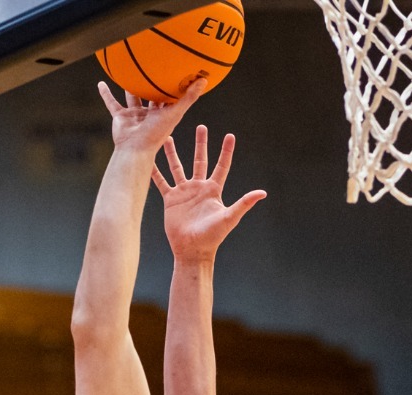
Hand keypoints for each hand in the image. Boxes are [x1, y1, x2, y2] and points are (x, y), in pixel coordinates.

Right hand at [96, 79, 205, 157]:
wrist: (135, 148)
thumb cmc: (157, 133)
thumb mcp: (175, 112)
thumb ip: (189, 97)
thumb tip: (204, 80)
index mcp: (164, 113)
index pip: (170, 96)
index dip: (174, 85)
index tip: (177, 71)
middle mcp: (149, 113)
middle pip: (151, 94)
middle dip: (153, 84)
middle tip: (154, 67)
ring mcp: (135, 115)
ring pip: (132, 96)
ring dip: (129, 86)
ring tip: (127, 73)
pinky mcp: (121, 117)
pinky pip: (112, 103)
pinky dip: (106, 94)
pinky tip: (102, 83)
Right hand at [155, 123, 265, 261]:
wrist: (192, 250)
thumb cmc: (212, 237)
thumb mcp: (229, 218)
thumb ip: (244, 203)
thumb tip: (262, 193)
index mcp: (213, 190)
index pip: (221, 166)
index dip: (226, 151)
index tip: (230, 135)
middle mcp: (199, 188)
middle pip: (200, 160)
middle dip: (201, 144)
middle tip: (201, 127)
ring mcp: (184, 192)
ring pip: (178, 167)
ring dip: (173, 153)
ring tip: (168, 137)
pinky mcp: (171, 200)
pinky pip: (161, 182)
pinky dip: (155, 172)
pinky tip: (149, 160)